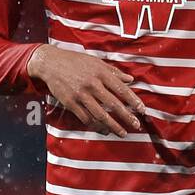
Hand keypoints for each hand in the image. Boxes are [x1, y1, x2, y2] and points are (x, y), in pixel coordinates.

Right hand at [28, 44, 145, 136]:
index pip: (121, 89)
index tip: (142, 110)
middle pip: (113, 104)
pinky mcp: (70, 103)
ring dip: (112, 126)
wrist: (51, 63)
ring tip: (122, 133)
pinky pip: (85, 118)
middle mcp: (92, 84)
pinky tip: (103, 130)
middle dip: (126, 117)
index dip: (133, 101)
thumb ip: (114, 72)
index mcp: (100, 73)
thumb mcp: (96, 62)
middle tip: (136, 126)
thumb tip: (131, 79)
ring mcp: (80, 95)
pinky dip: (95, 125)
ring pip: (100, 114)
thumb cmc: (76, 61)